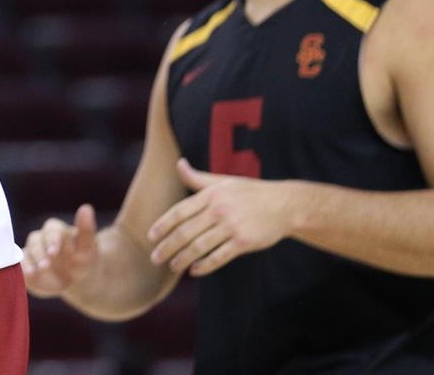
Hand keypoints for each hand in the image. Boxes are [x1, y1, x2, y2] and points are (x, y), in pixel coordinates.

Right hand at [22, 203, 99, 297]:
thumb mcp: (88, 248)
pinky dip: (22, 269)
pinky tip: (28, 275)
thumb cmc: (83, 260)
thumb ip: (86, 230)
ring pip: (26, 252)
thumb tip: (86, 207)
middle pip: (35, 240)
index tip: (55, 251)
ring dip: (30, 262)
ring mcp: (32, 252)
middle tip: (46, 265)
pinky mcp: (25, 265)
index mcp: (56, 230)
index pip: (51, 229)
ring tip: (36, 272)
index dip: (52, 239)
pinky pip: (19, 265)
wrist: (76, 280)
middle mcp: (41, 238)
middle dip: (40, 252)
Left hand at [146, 159, 292, 276]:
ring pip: (199, 246)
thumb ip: (198, 178)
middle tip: (155, 258)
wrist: (283, 204)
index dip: (163, 225)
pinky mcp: (244, 242)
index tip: (150, 237)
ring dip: (182, 259)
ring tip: (173, 266)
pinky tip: (194, 271)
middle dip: (167, 246)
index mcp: (211, 195)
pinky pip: (219, 257)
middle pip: (185, 232)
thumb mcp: (223, 182)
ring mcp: (232, 226)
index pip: (179, 211)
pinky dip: (204, 265)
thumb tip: (178, 164)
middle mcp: (219, 209)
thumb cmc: (249, 192)